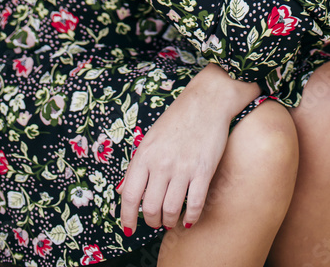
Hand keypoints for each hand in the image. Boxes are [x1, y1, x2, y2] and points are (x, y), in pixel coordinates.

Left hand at [117, 63, 259, 234]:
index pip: (130, 195)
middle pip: (150, 207)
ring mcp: (183, 168)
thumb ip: (137, 166)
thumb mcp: (150, 138)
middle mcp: (162, 163)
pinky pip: (195, 204)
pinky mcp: (204, 170)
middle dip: (151, 221)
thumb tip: (122, 191)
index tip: (129, 229)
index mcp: (145, 154)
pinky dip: (191, 218)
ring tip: (170, 221)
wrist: (208, 101)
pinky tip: (189, 219)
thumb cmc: (177, 119)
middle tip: (155, 221)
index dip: (127, 217)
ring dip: (169, 222)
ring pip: (171, 210)